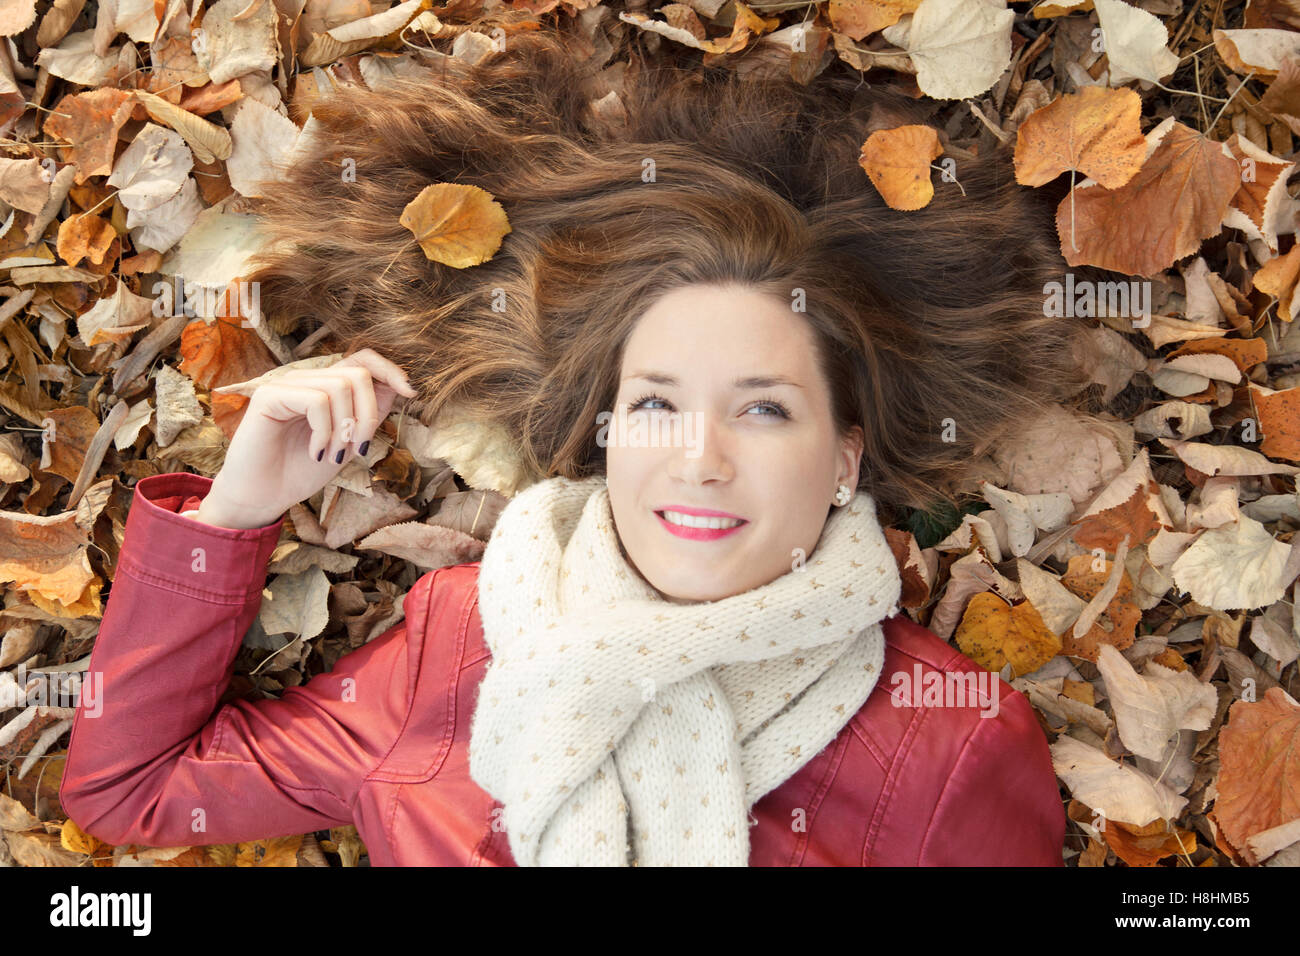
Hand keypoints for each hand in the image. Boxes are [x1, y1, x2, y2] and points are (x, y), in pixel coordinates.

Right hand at [198, 349, 417, 528]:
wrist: (264, 496)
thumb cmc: (301, 471)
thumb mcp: (348, 442)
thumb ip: (369, 414)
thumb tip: (402, 387)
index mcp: (326, 387)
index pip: (363, 359)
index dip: (390, 370)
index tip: (410, 392)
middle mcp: (307, 380)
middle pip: (358, 374)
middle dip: (369, 415)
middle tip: (359, 448)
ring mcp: (287, 384)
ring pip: (340, 386)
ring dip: (346, 428)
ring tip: (334, 454)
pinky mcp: (270, 396)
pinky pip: (317, 401)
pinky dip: (324, 432)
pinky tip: (316, 452)